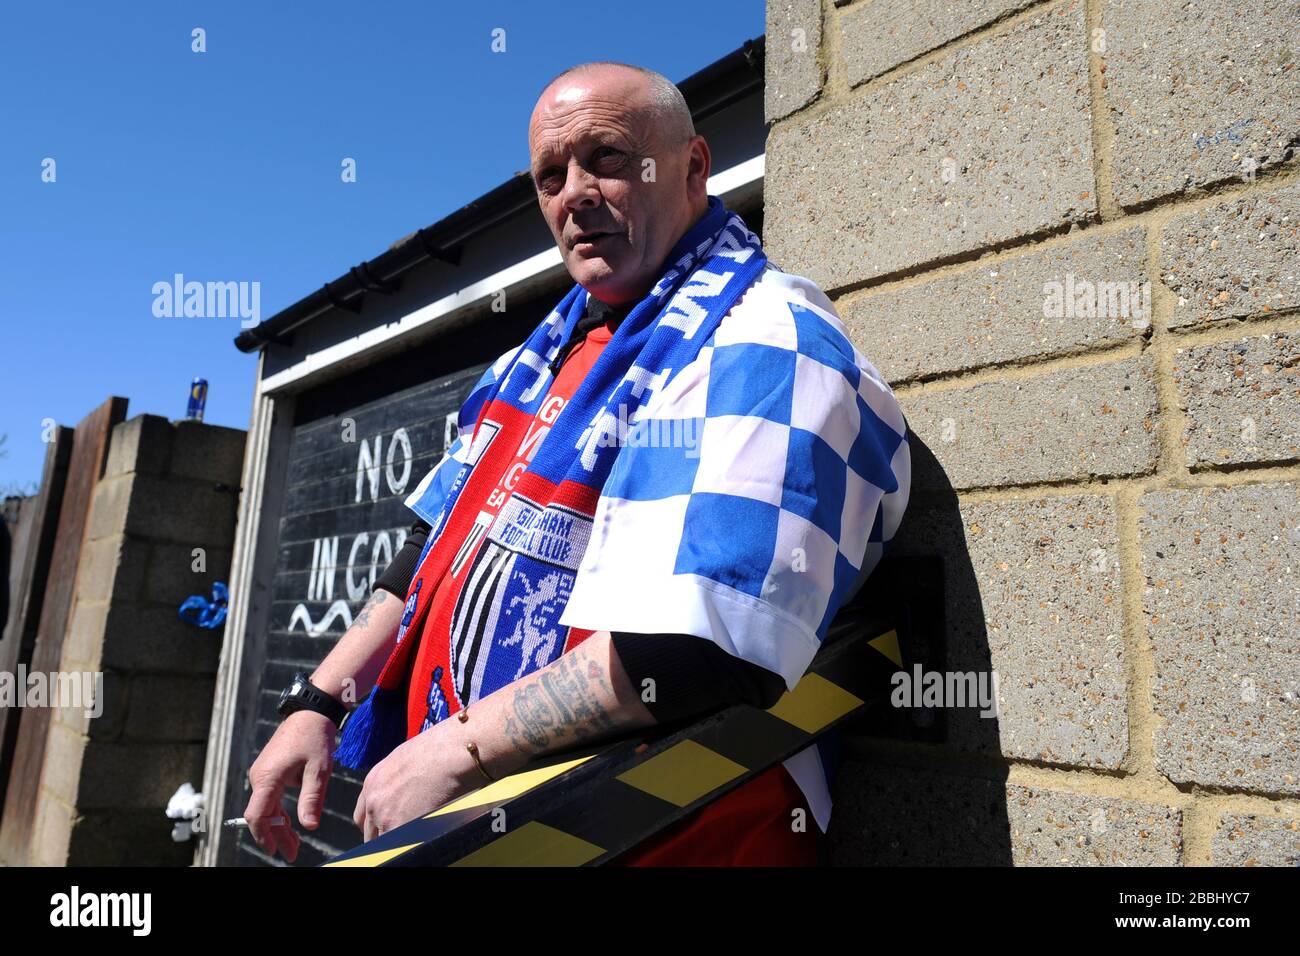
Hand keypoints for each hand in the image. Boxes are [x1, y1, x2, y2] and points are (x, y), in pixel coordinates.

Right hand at [243, 709, 336, 861]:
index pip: (257, 815)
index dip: (265, 836)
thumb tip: (308, 826)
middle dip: (275, 836)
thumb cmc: (316, 737)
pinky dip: (278, 812)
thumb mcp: (319, 770)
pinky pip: (269, 797)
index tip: (275, 851)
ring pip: (265, 807)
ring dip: (278, 826)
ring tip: (293, 844)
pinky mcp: (268, 770)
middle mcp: (259, 776)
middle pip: (261, 814)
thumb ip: (311, 798)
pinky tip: (290, 824)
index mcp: (268, 777)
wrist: (312, 711)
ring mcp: (262, 773)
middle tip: (291, 854)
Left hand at [352, 720, 477, 841]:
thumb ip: (395, 781)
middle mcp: (374, 802)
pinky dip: (411, 844)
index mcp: (373, 783)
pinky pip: (401, 846)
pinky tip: (424, 838)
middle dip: (386, 835)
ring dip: (399, 842)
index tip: (384, 828)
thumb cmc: (438, 749)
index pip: (363, 817)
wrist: (451, 752)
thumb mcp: (404, 759)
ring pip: (386, 843)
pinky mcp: (401, 828)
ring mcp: (385, 817)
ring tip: (418, 836)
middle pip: (372, 834)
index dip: (375, 825)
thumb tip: (403, 793)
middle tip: (403, 835)